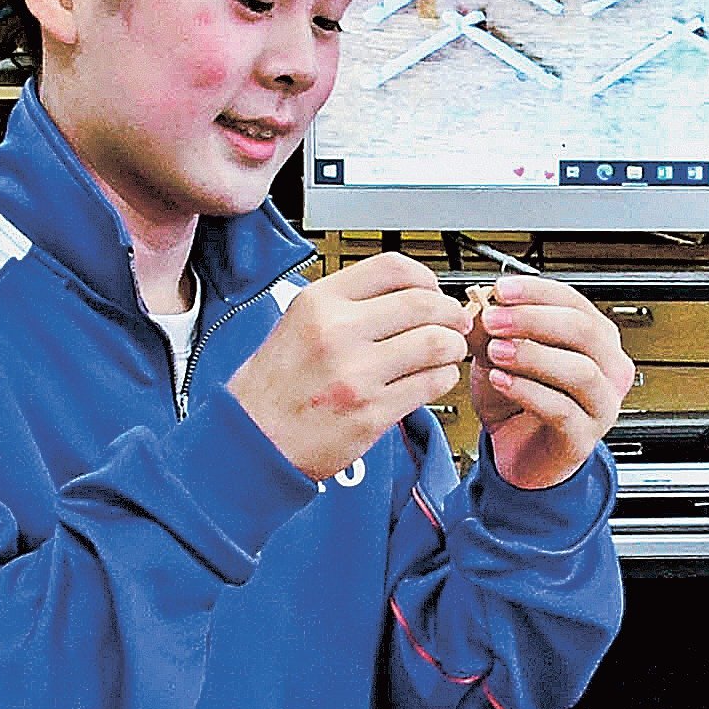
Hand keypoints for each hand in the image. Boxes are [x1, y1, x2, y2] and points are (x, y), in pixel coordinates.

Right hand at [228, 253, 469, 480]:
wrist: (253, 440)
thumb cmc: (274, 386)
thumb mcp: (297, 323)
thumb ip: (348, 305)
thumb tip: (407, 295)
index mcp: (319, 303)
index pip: (393, 268)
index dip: (426, 278)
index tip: (432, 291)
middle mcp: (338, 333)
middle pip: (423, 304)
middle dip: (450, 312)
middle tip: (454, 321)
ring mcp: (357, 374)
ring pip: (436, 344)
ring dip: (453, 346)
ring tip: (447, 351)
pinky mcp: (373, 413)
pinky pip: (431, 384)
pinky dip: (443, 378)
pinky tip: (434, 377)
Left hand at [469, 275, 632, 490]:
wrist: (517, 454)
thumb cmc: (518, 403)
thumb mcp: (498, 357)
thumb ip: (491, 333)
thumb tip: (479, 308)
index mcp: (596, 341)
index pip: (575, 303)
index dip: (537, 292)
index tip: (501, 290)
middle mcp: (608, 370)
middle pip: (584, 331)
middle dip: (534, 319)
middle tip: (494, 318)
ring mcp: (602, 406)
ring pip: (580, 371)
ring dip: (534, 355)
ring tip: (496, 351)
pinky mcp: (584, 438)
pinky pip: (562, 410)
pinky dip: (528, 391)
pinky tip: (500, 381)